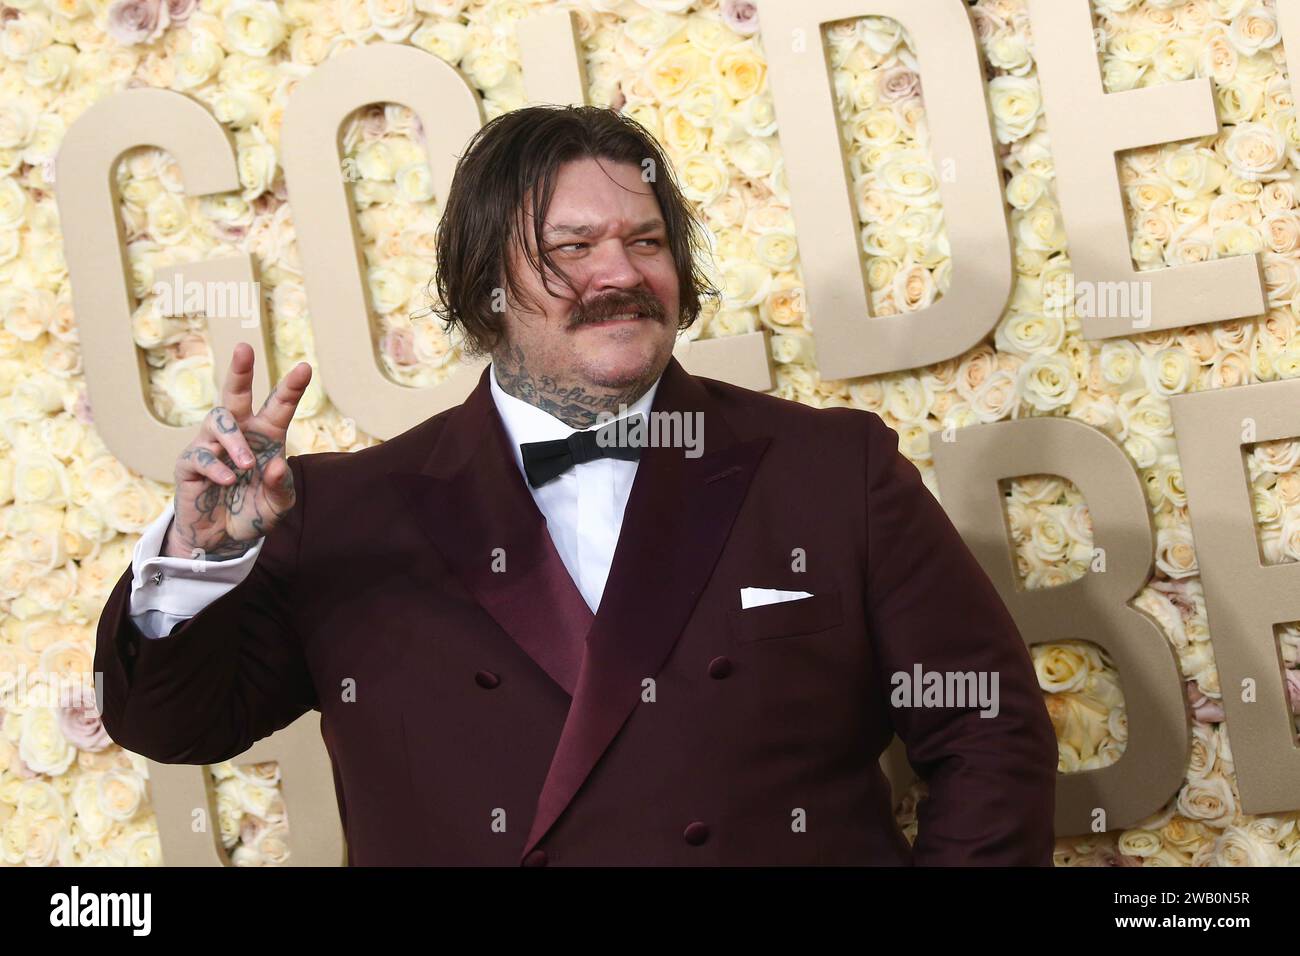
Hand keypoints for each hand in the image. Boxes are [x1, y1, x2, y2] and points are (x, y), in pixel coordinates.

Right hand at [164, 343, 311, 560]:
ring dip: (234, 442)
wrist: (222, 540)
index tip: (305, 367)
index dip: (291, 388)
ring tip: (245, 465)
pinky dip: (217, 468)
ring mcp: (212, 447)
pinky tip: (227, 481)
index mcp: (266, 438)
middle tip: (244, 348)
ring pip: (219, 422)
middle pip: (235, 395)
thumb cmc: (252, 513)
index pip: (278, 407)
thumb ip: (281, 488)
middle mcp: (239, 435)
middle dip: (240, 371)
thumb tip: (275, 465)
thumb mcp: (277, 506)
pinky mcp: (190, 464)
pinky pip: (201, 456)